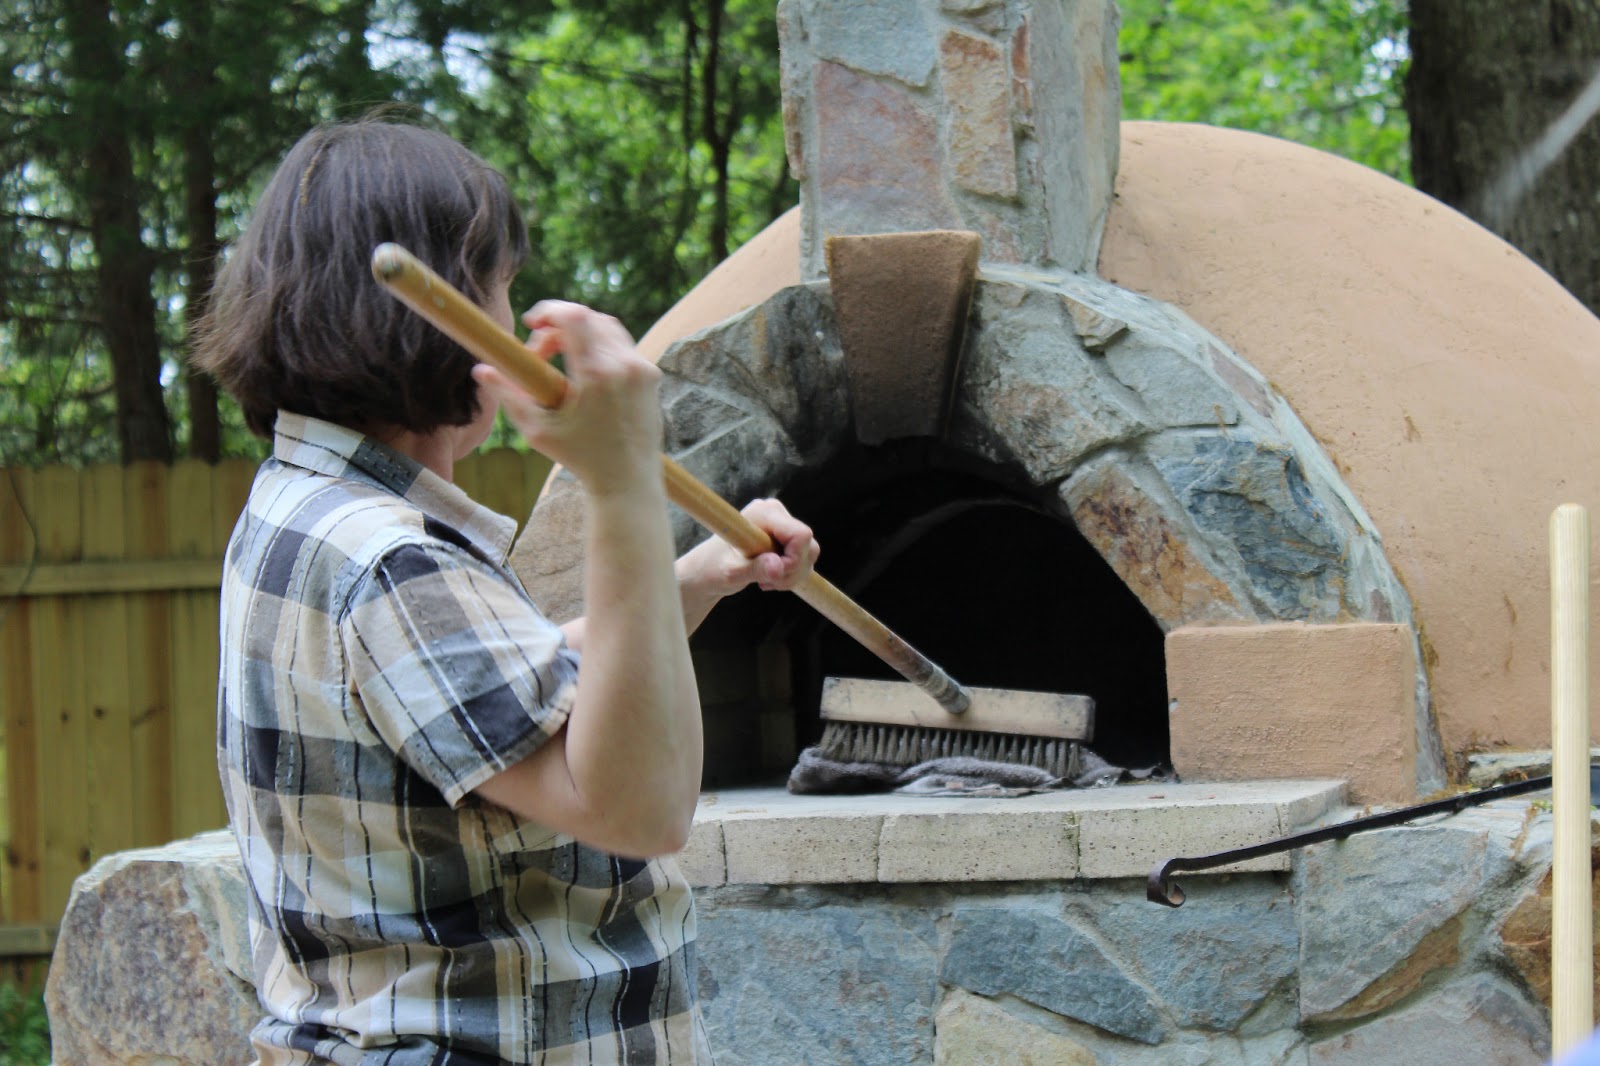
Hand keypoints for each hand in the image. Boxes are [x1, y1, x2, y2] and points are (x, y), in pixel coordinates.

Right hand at [472, 301, 662, 495]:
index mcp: (597, 373)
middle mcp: (624, 365)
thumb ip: (509, 396)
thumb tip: (481, 370)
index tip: (531, 324)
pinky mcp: (651, 376)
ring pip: (607, 326)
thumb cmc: (580, 458)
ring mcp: (642, 369)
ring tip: (561, 361)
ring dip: (581, 333)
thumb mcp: (538, 430)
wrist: (627, 480)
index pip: (573, 316)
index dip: (548, 311)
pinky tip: (584, 374)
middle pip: (588, 317)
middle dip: (560, 325)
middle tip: (541, 351)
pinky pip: (623, 345)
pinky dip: (600, 346)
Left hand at [677, 498, 820, 601]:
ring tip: (765, 581)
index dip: (794, 560)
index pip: (801, 535)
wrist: (707, 569)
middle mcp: (774, 512)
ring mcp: (781, 523)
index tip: (773, 575)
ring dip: (791, 575)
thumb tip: (778, 567)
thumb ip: (755, 569)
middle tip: (766, 582)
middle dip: (792, 571)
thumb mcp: (731, 573)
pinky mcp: (785, 534)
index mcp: (762, 513)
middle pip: (809, 546)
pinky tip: (769, 576)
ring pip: (809, 553)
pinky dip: (791, 573)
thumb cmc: (712, 569)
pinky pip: (804, 557)